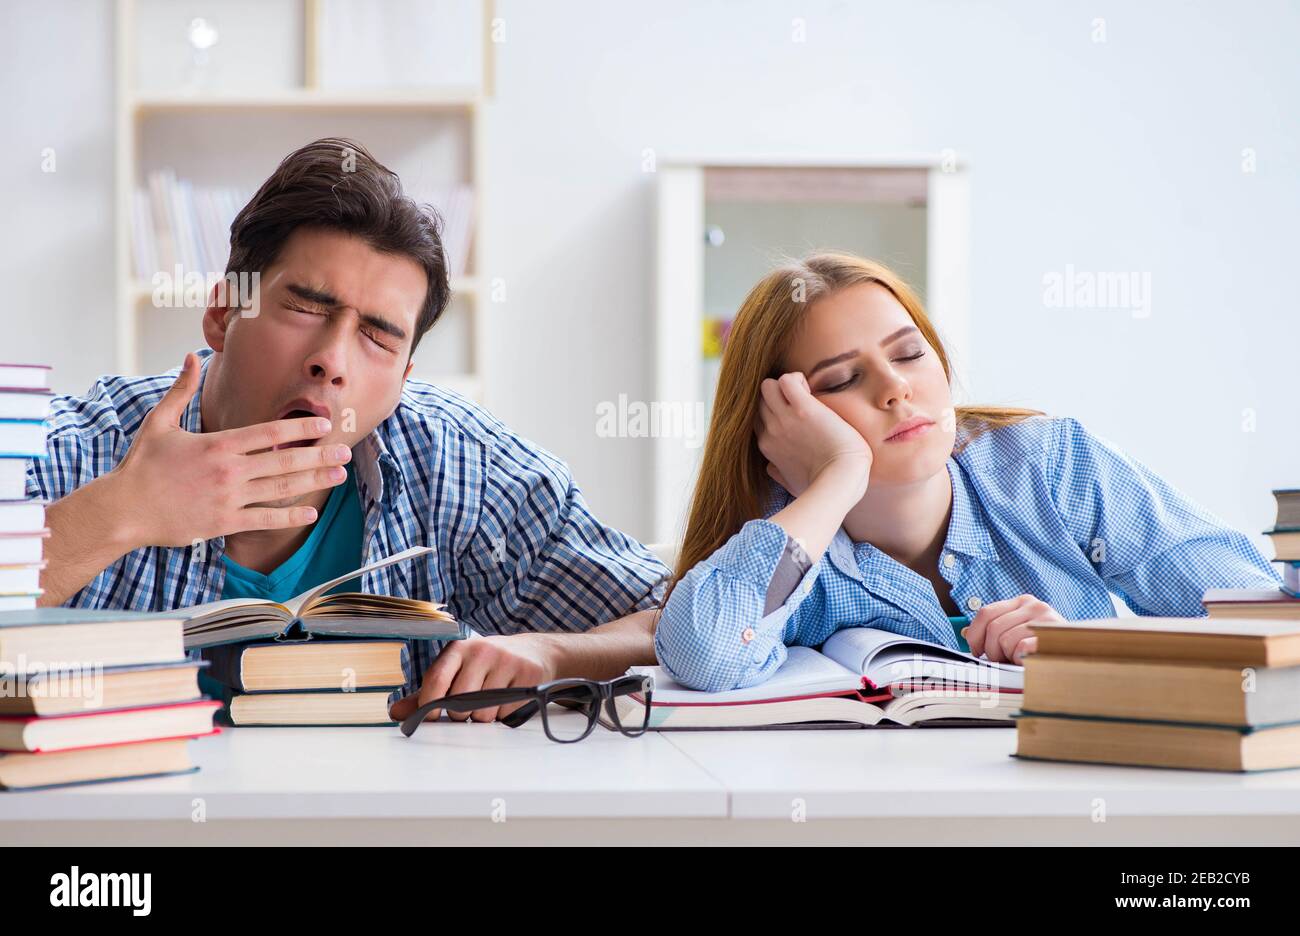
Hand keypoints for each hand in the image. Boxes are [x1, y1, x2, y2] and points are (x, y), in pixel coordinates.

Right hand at [108, 352, 352, 547]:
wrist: (123, 509)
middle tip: (345, 453)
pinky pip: (264, 520)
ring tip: (338, 476)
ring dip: (313, 482)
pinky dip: (289, 517)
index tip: (324, 426)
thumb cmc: (141, 465)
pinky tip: (310, 513)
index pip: (270, 433)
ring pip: (281, 490)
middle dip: (319, 456)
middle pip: (285, 461)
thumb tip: (191, 356)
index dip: (301, 429)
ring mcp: (229, 498)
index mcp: (218, 444)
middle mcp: (229, 471)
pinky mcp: (224, 522)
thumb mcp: (159, 422)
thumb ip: (181, 390)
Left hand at [389, 633, 560, 723]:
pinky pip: (505, 713)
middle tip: (467, 706)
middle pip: (459, 703)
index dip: (429, 705)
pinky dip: (503, 715)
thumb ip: (427, 692)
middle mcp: (482, 651)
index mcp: (459, 647)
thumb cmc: (486, 663)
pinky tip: (507, 698)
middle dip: (460, 715)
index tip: (430, 718)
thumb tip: (396, 713)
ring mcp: (507, 662)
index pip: (436, 680)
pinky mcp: (527, 676)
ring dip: (482, 717)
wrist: (533, 651)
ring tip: (489, 700)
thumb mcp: (456, 669)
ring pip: (482, 713)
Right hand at [756, 372, 872, 498]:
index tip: (794, 415)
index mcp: (768, 446)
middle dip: (778, 396)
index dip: (773, 412)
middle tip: (801, 402)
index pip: (758, 419)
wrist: (840, 480)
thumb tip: (771, 468)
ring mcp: (784, 418)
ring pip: (767, 386)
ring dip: (785, 384)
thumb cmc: (822, 486)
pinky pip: (787, 380)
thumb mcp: (791, 483)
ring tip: (805, 393)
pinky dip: (796, 379)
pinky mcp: (803, 408)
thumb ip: (778, 473)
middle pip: (761, 400)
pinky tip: (810, 390)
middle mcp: (771, 430)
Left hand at [963, 594, 1062, 663]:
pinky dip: (1021, 660)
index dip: (975, 635)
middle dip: (992, 651)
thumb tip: (964, 634)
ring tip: (1022, 660)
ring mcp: (1046, 619)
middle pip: (993, 628)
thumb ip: (996, 632)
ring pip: (1005, 641)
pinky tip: (1032, 661)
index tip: (977, 651)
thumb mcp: (1018, 635)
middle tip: (1003, 661)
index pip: (986, 613)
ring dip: (1009, 657)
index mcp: (1023, 602)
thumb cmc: (1044, 651)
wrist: (1081, 660)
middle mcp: (1035, 605)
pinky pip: (1021, 648)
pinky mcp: (1053, 636)